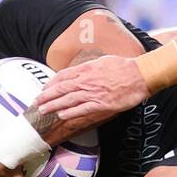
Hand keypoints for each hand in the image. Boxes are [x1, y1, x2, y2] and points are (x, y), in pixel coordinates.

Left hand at [34, 54, 149, 126]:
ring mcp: (93, 93)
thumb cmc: (124, 66)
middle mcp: (87, 80)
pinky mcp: (102, 104)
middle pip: (61, 88)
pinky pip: (82, 109)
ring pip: (68, 100)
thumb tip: (80, 70)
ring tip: (42, 110)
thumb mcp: (103, 61)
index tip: (43, 89)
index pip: (63, 76)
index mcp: (86, 69)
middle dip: (47, 96)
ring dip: (53, 106)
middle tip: (36, 102)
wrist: (140, 75)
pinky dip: (70, 113)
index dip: (51, 83)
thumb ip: (89, 67)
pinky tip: (61, 116)